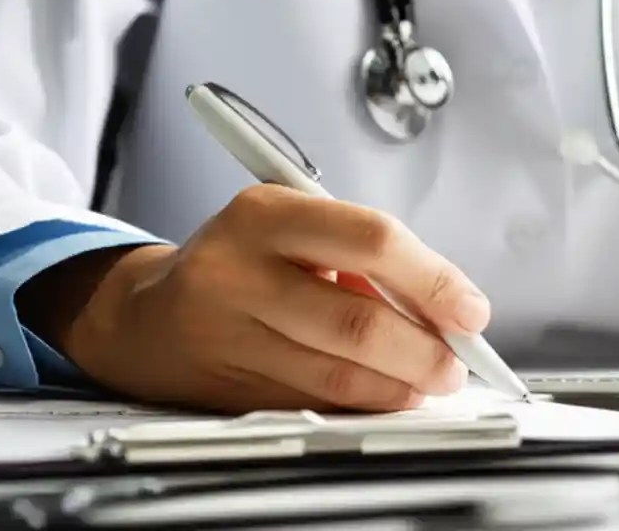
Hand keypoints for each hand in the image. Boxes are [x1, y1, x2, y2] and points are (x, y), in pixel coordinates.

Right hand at [18, 185, 488, 413]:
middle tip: (456, 362)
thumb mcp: (293, 227)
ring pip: (338, 376)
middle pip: (357, 322)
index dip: (434, 280)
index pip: (372, 240)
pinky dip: (362, 405)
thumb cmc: (241, 260)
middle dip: (424, 351)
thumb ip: (363, 257)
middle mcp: (240, 272)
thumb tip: (443, 309)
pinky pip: (315, 404)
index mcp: (266, 214)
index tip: (470, 310)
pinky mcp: (228, 388)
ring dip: (400, 386)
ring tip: (428, 381)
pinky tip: (384, 395)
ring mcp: (229, 334)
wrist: (147, 314)